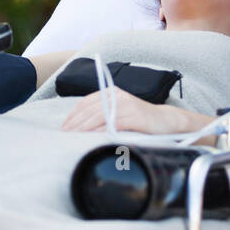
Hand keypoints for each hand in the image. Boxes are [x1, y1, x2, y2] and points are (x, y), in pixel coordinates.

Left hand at [60, 90, 197, 134]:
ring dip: (84, 127)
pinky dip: (101, 130)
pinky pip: (113, 123)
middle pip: (90, 109)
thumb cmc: (140, 120)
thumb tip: (82, 125)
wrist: (165, 121)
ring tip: (74, 136)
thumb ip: (104, 114)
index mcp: (112, 93)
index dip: (74, 114)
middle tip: (65, 134)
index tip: (64, 126)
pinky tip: (92, 137)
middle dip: (75, 122)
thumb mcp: (119, 112)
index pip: (86, 102)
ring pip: (99, 115)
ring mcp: (126, 105)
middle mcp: (117, 96)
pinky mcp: (134, 115)